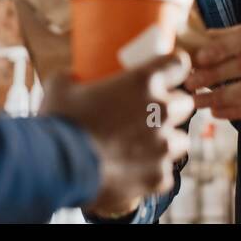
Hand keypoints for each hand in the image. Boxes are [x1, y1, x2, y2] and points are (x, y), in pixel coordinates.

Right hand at [40, 52, 194, 217]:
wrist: (56, 167)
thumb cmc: (59, 121)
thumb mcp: (61, 85)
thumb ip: (74, 77)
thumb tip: (72, 76)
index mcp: (143, 82)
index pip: (178, 64)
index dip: (173, 68)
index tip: (166, 73)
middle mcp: (161, 111)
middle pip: (185, 103)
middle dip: (171, 107)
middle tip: (149, 113)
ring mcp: (162, 147)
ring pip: (180, 140)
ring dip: (166, 140)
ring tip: (143, 146)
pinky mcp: (158, 176)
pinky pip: (165, 172)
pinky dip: (152, 171)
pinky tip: (133, 172)